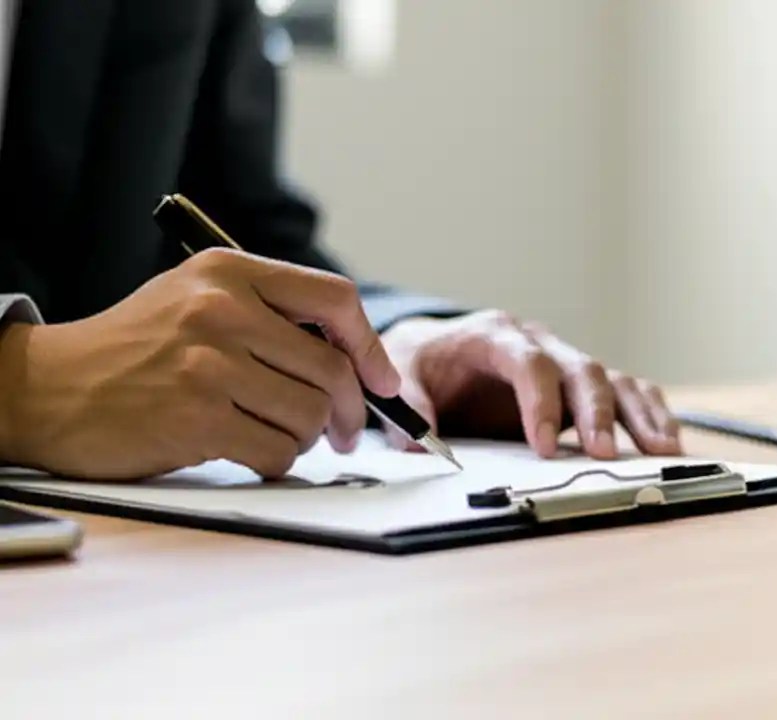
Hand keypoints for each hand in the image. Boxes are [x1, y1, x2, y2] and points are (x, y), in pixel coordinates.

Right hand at [0, 249, 397, 478]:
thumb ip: (271, 317)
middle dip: (351, 411)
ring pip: (310, 415)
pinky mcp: (195, 417)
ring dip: (308, 439)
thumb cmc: (134, 351)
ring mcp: (208, 363)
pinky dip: (277, 462)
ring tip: (280, 437)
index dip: (371, 348)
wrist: (45, 388)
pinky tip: (252, 453)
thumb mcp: (196, 301)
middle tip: (344, 432)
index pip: (336, 300)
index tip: (383, 383)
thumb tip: (360, 366)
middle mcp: (221, 309)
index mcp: (229, 272)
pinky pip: (277, 451)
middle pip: (332, 368)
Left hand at [379, 310, 681, 458]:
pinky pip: (626, 392)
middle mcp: (540, 344)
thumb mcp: (403, 376)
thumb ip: (411, 407)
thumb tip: (420, 444)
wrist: (436, 351)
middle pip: (581, 369)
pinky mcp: (581, 387)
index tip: (543, 446)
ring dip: (637, 414)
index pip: (528, 362)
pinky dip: (648, 412)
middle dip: (595, 413)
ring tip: (659, 449)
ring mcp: (566, 363)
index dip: (540, 401)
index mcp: (495, 336)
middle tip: (603, 455)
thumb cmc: (424, 364)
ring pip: (613, 379)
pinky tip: (664, 440)